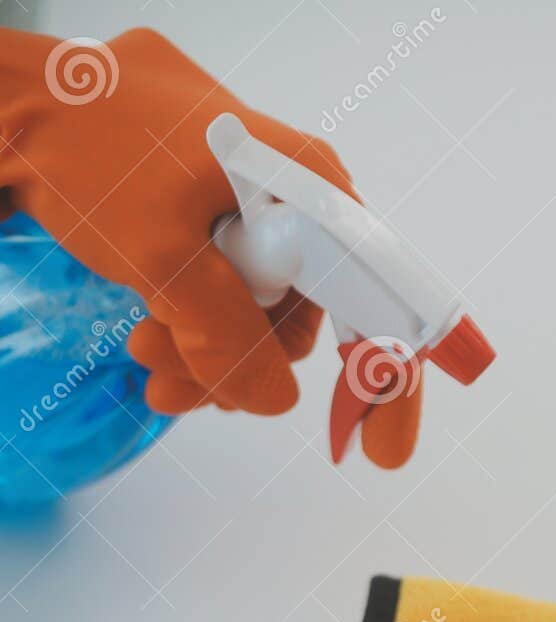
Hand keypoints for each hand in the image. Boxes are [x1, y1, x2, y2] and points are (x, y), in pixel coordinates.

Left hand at [0, 28, 417, 461]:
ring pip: (254, 318)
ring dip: (201, 354)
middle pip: (302, 321)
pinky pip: (220, 295)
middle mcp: (292, 193)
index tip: (384, 452)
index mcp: (306, 186)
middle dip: (242, 366)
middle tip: (174, 385)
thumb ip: (225, 336)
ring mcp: (249, 206)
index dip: (386, 380)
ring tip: (144, 357)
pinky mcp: (208, 217)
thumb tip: (273, 401)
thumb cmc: (87, 148)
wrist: (10, 103)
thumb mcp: (160, 254)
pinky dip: (187, 329)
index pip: (376, 297)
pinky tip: (148, 339)